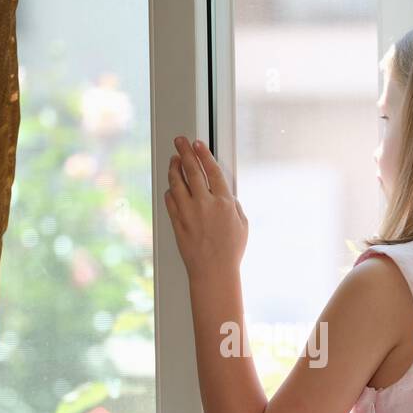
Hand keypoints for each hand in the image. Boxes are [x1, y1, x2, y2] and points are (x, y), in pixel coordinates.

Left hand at [164, 136, 247, 280]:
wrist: (213, 272)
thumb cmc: (230, 252)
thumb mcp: (243, 226)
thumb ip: (235, 206)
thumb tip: (227, 196)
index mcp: (224, 203)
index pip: (212, 171)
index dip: (204, 155)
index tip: (198, 144)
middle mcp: (205, 204)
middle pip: (192, 170)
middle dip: (185, 152)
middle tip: (180, 141)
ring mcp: (189, 212)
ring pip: (177, 183)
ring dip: (174, 168)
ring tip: (173, 159)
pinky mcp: (177, 222)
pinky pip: (170, 200)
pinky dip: (170, 190)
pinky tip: (171, 186)